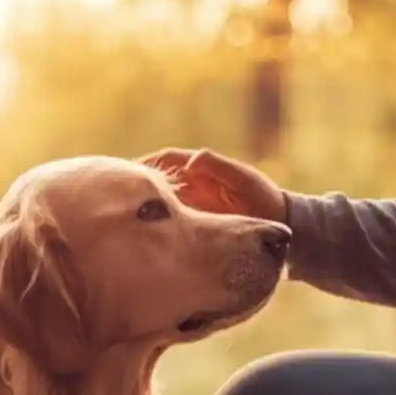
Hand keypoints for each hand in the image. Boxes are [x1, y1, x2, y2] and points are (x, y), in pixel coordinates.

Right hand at [138, 148, 287, 222]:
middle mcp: (193, 185)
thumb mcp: (243, 179)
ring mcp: (193, 205)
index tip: (128, 172)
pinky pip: (172, 222)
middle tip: (115, 195)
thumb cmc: (263, 198)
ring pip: (161, 202)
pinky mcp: (196, 224)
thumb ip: (218, 166)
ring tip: (123, 217)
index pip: (167, 160)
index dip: (147, 162)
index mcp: (202, 169)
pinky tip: (144, 234)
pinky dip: (157, 225)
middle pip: (158, 181)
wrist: (280, 225)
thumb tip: (190, 160)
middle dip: (138, 185)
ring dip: (145, 207)